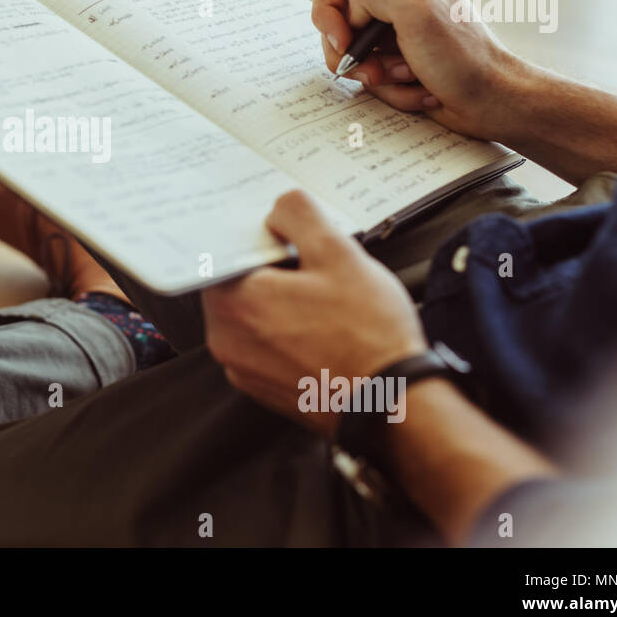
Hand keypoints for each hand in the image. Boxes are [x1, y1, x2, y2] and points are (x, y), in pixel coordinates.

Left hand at [202, 190, 425, 439]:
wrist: (392, 406)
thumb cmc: (367, 334)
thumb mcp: (338, 253)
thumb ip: (299, 216)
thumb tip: (277, 210)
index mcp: (232, 302)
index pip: (227, 252)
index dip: (261, 239)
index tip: (290, 240)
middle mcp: (225, 340)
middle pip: (238, 284)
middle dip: (272, 271)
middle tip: (315, 271)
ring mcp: (242, 369)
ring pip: (251, 316)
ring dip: (280, 302)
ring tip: (326, 304)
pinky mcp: (263, 390)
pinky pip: (264, 347)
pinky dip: (285, 334)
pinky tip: (324, 333)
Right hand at [312, 0, 535, 141]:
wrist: (491, 100)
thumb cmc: (464, 57)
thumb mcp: (416, 12)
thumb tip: (344, 5)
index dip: (330, 11)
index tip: (343, 41)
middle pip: (336, 18)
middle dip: (357, 51)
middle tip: (377, 70)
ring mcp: (391, 28)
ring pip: (348, 51)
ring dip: (376, 73)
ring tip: (410, 76)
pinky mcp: (391, 57)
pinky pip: (365, 72)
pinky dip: (389, 88)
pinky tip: (419, 87)